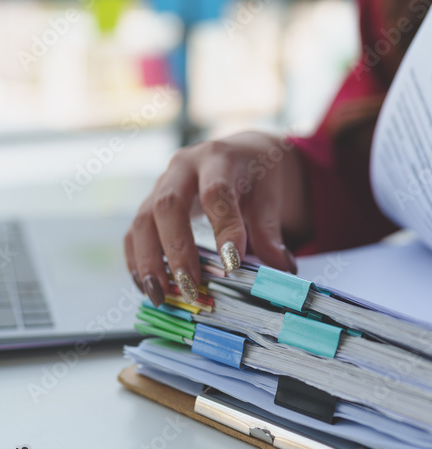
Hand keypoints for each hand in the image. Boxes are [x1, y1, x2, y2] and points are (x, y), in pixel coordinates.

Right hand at [124, 132, 310, 306]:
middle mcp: (184, 167)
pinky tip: (148, 286)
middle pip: (168, 205)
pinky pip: (134, 232)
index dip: (223, 229)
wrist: (239, 153)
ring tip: (160, 295)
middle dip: (177, 250)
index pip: (217, 193)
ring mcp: (162, 184)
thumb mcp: (270, 194)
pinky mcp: (150, 203)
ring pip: (143, 220)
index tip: (232, 264)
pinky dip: (137, 261)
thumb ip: (270, 230)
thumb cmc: (255, 174)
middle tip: (189, 288)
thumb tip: (281, 267)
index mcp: (219, 158)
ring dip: (149, 261)